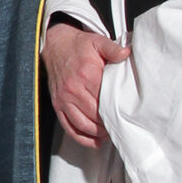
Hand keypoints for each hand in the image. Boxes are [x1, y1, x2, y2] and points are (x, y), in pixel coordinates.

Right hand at [41, 21, 129, 149]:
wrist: (54, 44)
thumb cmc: (77, 46)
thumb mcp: (98, 42)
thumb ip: (113, 49)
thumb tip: (126, 54)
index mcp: (87, 74)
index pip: (105, 100)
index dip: (117, 110)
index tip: (126, 115)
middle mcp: (73, 89)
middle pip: (95, 115)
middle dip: (109, 124)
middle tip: (121, 127)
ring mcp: (64, 99)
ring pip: (83, 125)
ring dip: (97, 133)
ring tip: (109, 134)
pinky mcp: (58, 105)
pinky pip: (69, 127)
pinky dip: (81, 138)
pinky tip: (93, 140)